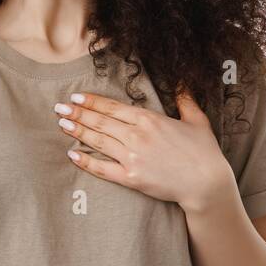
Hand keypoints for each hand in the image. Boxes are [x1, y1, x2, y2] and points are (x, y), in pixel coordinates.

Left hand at [54, 87, 234, 213]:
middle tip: (59, 107)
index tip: (76, 96)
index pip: (113, 107)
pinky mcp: (130, 177)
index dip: (92, 101)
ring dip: (77, 131)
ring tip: (62, 124)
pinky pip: (102, 168)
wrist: (206, 183)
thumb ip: (185, 99)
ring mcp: (132, 157)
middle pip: (100, 122)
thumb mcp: (197, 120)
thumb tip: (181, 81)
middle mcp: (136, 136)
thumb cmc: (204, 152)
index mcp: (149, 119)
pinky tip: (72, 154)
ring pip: (98, 141)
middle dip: (78, 113)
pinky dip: (85, 161)